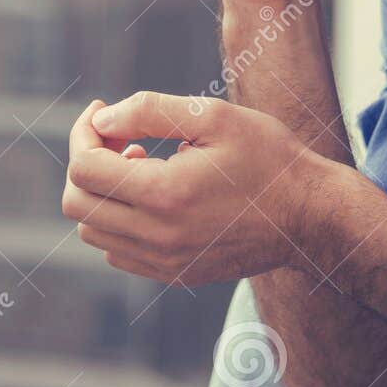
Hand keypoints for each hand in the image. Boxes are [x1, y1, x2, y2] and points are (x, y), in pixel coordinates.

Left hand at [61, 91, 330, 284]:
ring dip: (103, 192)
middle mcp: (158, 238)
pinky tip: (154, 194)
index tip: (103, 111)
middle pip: (77, 203)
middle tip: (120, 136)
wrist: (310, 216)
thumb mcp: (212, 116)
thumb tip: (101, 118)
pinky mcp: (175, 275)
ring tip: (143, 162)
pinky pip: (118, 252)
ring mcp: (165, 263)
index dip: (83, 132)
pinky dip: (118, 220)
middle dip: (87, 160)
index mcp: (165, 195)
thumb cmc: (267, 157)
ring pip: (93, 231)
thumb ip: (148, 111)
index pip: (83, 169)